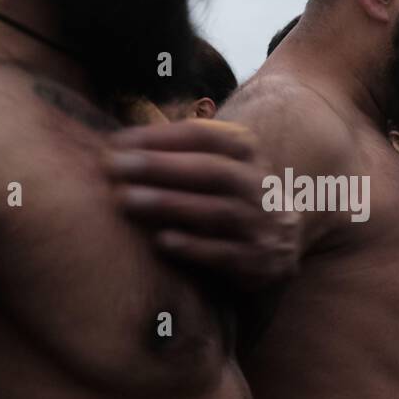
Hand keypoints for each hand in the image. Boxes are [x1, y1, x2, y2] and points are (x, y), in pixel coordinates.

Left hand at [108, 120, 299, 288]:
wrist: (281, 244)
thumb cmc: (228, 197)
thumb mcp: (217, 165)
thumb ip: (179, 152)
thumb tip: (117, 144)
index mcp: (247, 153)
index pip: (206, 136)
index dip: (162, 136)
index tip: (118, 141)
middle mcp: (260, 186)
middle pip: (213, 171)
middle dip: (161, 167)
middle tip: (116, 166)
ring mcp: (263, 225)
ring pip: (219, 212)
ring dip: (170, 204)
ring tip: (128, 199)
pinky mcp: (259, 262)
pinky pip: (226, 254)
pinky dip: (194, 247)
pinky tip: (161, 241)